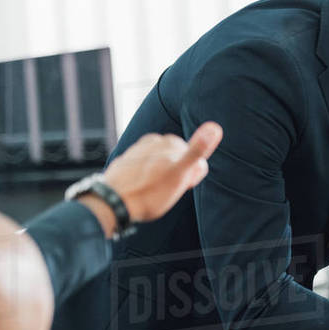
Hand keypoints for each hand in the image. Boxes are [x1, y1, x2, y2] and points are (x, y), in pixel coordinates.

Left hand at [103, 122, 223, 221]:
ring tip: (156, 191)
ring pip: (162, 163)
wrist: (113, 202)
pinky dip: (147, 176)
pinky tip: (144, 187)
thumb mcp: (181, 173)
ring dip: (163, 175)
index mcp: (170, 142)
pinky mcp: (126, 160)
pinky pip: (145, 166)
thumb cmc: (150, 193)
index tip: (184, 186)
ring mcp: (139, 150)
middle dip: (178, 174)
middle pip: (178, 160)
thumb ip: (198, 149)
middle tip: (170, 190)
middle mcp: (154, 142)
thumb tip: (215, 127)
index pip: (196, 160)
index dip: (192, 176)